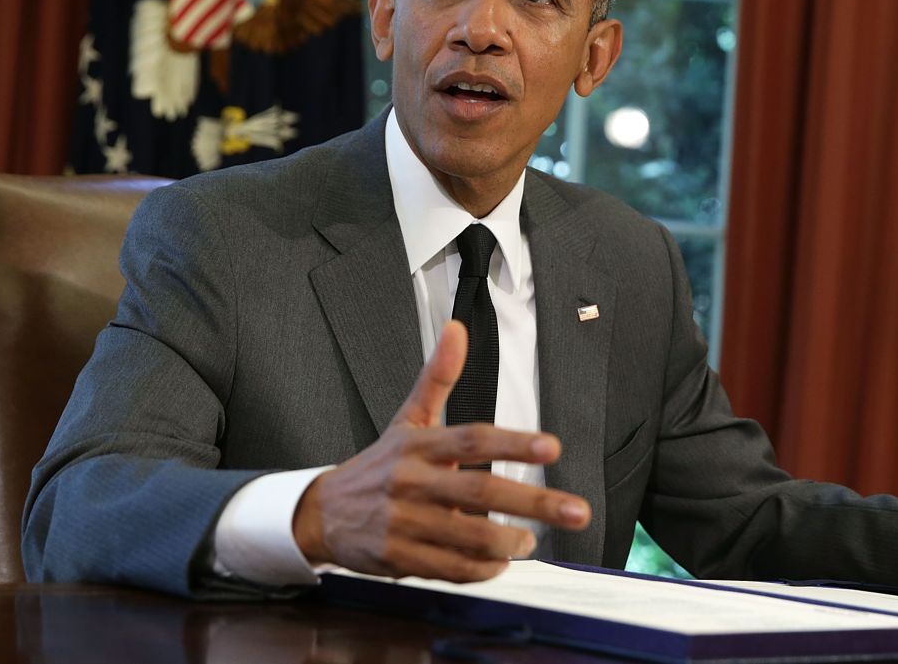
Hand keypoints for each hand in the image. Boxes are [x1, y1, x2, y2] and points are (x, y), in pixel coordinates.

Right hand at [291, 320, 591, 581]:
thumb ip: (437, 377)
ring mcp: (404, 522)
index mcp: (418, 445)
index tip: (552, 447)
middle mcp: (412, 481)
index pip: (472, 439)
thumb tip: (456, 330)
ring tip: (530, 541)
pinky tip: (498, 563)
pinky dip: (481, 569)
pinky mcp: (399, 558)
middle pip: (480, 490)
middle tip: (575, 510)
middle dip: (534, 502)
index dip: (513, 442)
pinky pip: (451, 568)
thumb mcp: (406, 418)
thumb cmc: (378, 466)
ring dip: (509, 541)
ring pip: (468, 535)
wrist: (322, 513)